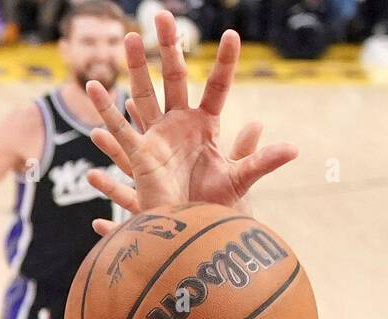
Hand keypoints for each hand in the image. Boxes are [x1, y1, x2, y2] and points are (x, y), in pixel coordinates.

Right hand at [84, 10, 296, 234]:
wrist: (189, 228)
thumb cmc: (213, 204)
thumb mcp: (239, 179)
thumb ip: (261, 160)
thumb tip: (295, 149)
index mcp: (206, 124)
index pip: (218, 86)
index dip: (226, 62)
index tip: (232, 34)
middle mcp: (180, 123)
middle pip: (174, 77)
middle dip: (169, 47)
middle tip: (164, 16)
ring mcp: (157, 135)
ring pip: (143, 93)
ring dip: (135, 66)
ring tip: (128, 36)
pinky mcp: (140, 154)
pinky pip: (120, 129)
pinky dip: (106, 110)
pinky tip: (93, 86)